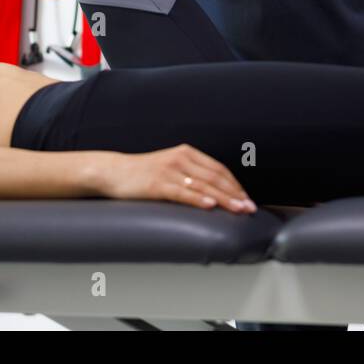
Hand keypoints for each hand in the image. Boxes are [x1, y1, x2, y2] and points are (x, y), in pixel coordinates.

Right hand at [95, 145, 256, 212]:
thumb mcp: (170, 168)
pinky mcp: (157, 184)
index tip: (246, 199)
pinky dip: (198, 200)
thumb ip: (190, 175)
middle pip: (215, 177)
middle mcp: (181, 159)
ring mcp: (169, 170)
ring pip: (203, 186)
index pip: (218, 169)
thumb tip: (214, 193)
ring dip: (224, 199)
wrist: (113, 172)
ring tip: (238, 209)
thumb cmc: (143, 174)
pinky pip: (182, 193)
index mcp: (187, 153)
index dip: (235, 185)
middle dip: (235, 194)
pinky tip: (210, 206)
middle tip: (250, 208)